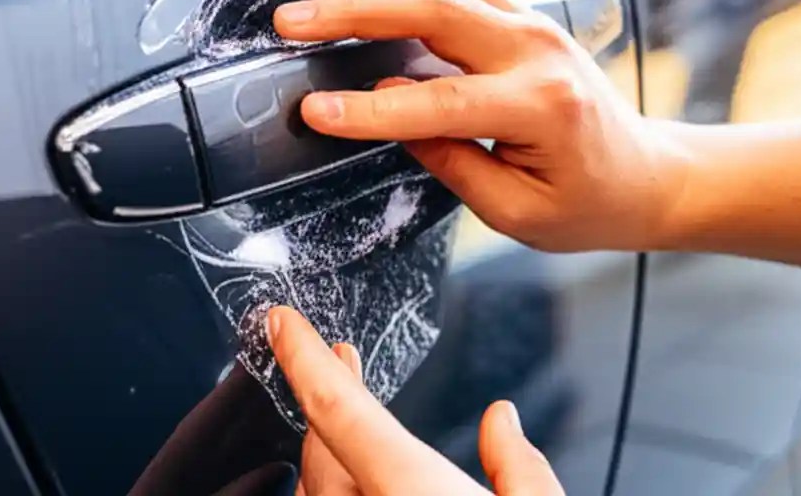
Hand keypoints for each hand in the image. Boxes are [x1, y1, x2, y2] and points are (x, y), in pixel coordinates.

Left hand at [267, 305, 563, 495]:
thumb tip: (501, 420)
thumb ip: (521, 468)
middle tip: (339, 360)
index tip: (280, 321)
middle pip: (320, 452)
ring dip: (325, 458)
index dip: (301, 357)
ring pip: (315, 493)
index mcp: (412, 491)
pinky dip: (332, 492)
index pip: (337, 408)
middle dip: (324, 403)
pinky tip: (356, 486)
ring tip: (345, 430)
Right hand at [273, 0, 687, 251]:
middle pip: (435, 10)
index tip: (315, 110)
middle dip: (355, 11)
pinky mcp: (522, 16)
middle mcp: (536, 50)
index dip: (369, 109)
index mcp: (540, 107)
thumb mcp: (517, 212)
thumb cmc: (588, 204)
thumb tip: (390, 116)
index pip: (436, 102)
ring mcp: (532, 23)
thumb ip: (450, 161)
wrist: (647, 175)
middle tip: (292, 20)